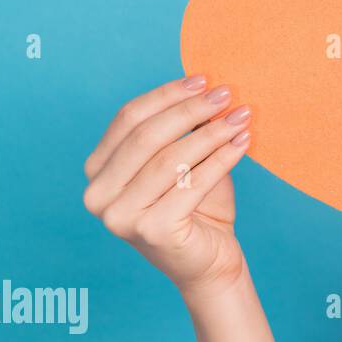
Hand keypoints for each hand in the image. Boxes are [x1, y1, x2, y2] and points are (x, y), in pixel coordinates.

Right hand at [83, 75, 252, 300]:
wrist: (210, 262)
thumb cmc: (198, 207)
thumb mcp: (186, 161)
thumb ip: (185, 130)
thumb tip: (207, 87)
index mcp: (98, 170)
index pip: (128, 118)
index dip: (167, 95)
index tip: (203, 79)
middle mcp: (98, 195)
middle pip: (147, 136)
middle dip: (190, 110)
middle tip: (227, 94)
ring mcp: (120, 217)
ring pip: (171, 159)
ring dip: (212, 133)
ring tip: (242, 117)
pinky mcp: (152, 231)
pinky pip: (192, 183)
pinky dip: (222, 159)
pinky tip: (243, 143)